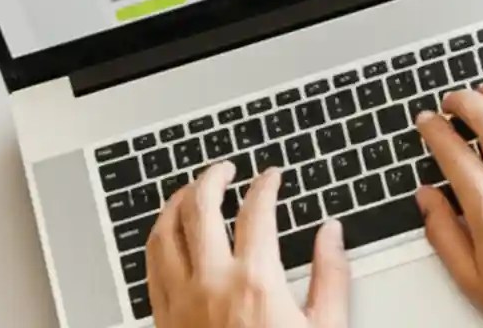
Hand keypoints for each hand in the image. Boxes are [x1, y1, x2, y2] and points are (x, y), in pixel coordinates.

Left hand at [146, 162, 348, 327]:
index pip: (257, 210)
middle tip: (226, 170)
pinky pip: (150, 266)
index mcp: (256, 282)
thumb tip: (332, 234)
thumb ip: (330, 274)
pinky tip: (169, 235)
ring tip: (191, 191)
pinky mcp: (163, 320)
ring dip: (177, 202)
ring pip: (165, 232)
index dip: (266, 183)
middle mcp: (211, 285)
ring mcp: (180, 302)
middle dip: (213, 178)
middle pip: (200, 208)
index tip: (271, 176)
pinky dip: (159, 239)